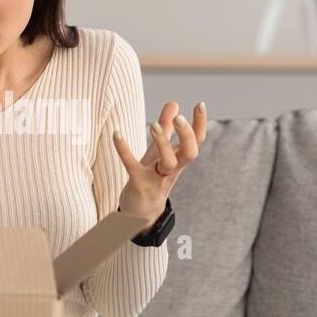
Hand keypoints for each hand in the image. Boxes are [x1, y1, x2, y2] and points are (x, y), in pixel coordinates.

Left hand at [110, 101, 206, 223]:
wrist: (140, 213)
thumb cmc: (152, 177)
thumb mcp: (159, 151)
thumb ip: (166, 127)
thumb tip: (173, 103)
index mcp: (178, 160)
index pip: (196, 142)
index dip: (200, 124)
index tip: (200, 104)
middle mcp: (172, 170)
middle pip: (189, 154)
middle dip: (187, 136)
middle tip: (180, 118)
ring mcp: (156, 178)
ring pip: (168, 163)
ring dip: (163, 143)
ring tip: (153, 125)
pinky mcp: (138, 183)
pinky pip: (132, 166)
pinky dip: (124, 150)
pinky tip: (116, 134)